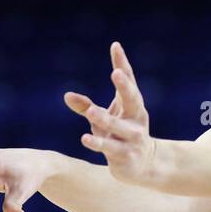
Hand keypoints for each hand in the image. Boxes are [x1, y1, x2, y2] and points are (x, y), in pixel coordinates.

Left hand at [63, 41, 157, 186]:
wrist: (144, 166)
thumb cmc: (120, 135)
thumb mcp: (104, 119)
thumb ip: (86, 106)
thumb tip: (66, 95)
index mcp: (132, 104)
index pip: (128, 80)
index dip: (122, 63)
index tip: (115, 46)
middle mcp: (136, 118)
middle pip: (132, 98)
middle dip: (125, 86)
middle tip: (116, 72)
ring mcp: (133, 137)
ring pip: (119, 126)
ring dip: (105, 118)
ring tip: (91, 111)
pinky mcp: (126, 155)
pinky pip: (111, 148)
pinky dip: (98, 143)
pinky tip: (85, 138)